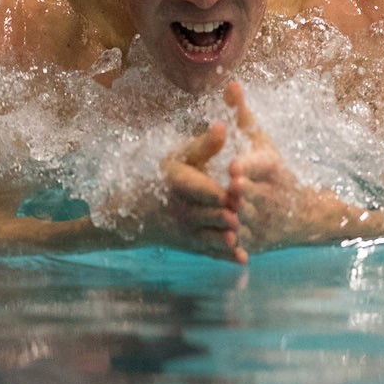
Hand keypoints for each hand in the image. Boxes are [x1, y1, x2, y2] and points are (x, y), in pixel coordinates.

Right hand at [156, 119, 246, 263]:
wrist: (141, 213)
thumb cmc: (168, 177)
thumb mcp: (182, 158)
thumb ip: (206, 146)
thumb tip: (222, 125)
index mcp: (180, 184)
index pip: (196, 188)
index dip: (212, 190)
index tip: (230, 189)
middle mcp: (182, 209)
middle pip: (205, 214)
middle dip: (221, 215)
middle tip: (237, 215)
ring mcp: (188, 231)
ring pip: (208, 237)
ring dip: (222, 239)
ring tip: (236, 237)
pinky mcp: (194, 246)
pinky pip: (211, 253)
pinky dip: (226, 257)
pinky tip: (243, 258)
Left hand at [223, 82, 319, 259]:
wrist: (304, 214)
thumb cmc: (274, 170)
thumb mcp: (261, 142)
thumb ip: (241, 115)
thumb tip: (230, 82)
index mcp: (271, 168)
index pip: (260, 166)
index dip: (248, 167)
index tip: (234, 167)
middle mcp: (270, 194)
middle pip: (250, 194)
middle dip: (239, 194)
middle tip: (227, 191)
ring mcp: (265, 220)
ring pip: (246, 219)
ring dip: (233, 219)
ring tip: (218, 216)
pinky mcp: (257, 240)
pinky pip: (243, 241)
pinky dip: (233, 242)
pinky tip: (220, 240)